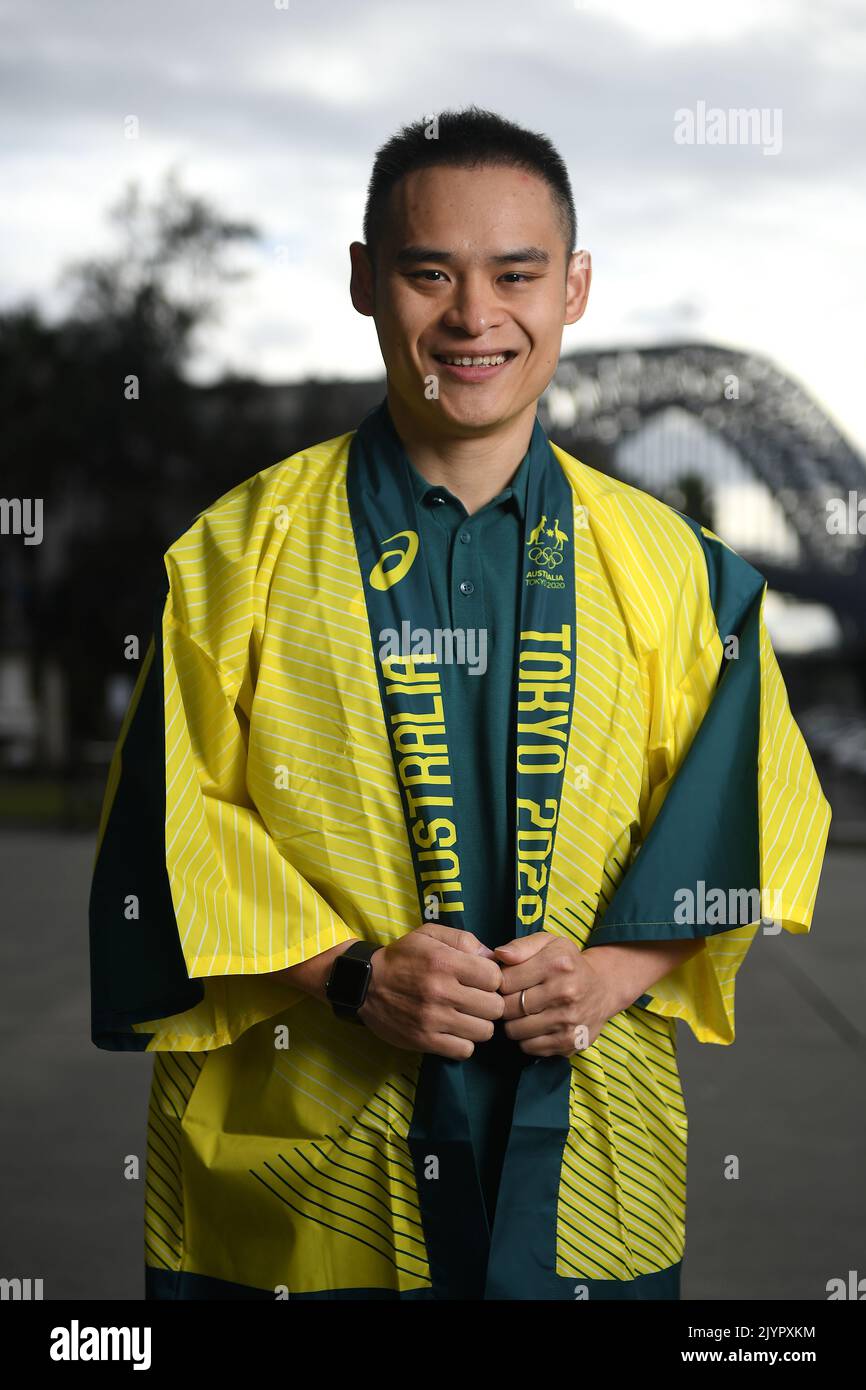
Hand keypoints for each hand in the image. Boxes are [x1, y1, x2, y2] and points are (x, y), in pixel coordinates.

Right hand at [357, 923, 504, 1059]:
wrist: (364, 984)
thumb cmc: (401, 957)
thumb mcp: (429, 935)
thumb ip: (464, 940)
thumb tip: (494, 956)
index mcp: (444, 962)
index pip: (495, 977)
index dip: (492, 978)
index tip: (481, 979)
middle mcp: (441, 991)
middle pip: (494, 1007)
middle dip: (490, 1002)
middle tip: (476, 999)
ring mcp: (433, 1019)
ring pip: (484, 1031)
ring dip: (478, 1023)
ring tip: (466, 1015)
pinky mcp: (424, 1041)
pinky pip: (464, 1050)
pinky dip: (463, 1043)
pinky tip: (455, 1031)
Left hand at [494, 931, 618, 1056]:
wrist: (603, 989)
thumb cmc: (567, 964)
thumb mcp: (548, 943)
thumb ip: (521, 946)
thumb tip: (500, 955)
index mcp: (557, 964)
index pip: (505, 981)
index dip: (502, 981)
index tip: (511, 981)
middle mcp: (565, 992)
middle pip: (508, 1007)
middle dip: (505, 1003)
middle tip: (515, 998)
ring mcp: (568, 1020)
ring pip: (515, 1030)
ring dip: (514, 1022)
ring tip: (525, 1012)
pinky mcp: (569, 1042)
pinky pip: (528, 1047)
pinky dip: (527, 1038)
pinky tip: (537, 1025)